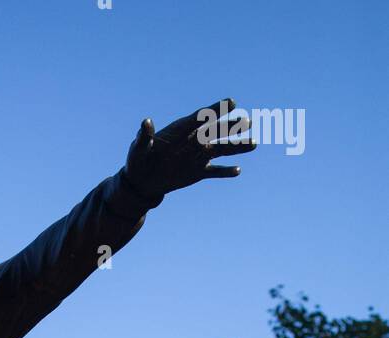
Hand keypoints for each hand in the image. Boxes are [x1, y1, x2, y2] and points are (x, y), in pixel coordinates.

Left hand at [124, 97, 255, 200]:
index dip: (216, 109)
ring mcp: (197, 157)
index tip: (231, 102)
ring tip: (254, 143)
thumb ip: (145, 135)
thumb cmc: (138, 159)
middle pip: (216, 131)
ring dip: (237, 147)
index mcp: (182, 129)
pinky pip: (214, 172)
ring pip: (221, 150)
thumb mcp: (139, 148)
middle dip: (232, 127)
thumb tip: (146, 122)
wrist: (141, 180)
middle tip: (248, 121)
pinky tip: (238, 171)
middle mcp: (193, 141)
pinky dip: (224, 172)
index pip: (202, 117)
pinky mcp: (197, 172)